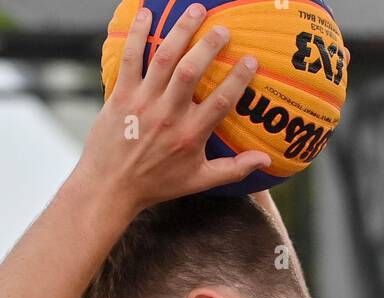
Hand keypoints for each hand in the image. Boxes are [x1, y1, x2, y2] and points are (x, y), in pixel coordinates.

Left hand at [77, 4, 270, 214]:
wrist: (111, 187)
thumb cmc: (158, 185)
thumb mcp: (199, 181)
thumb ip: (233, 170)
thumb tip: (265, 161)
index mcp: (190, 136)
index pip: (221, 101)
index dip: (238, 78)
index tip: (251, 60)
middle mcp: (168, 116)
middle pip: (190, 71)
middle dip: (209, 45)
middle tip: (223, 29)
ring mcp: (143, 103)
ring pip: (164, 58)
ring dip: (180, 31)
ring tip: (196, 11)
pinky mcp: (121, 95)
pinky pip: (130, 58)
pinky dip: (137, 33)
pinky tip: (148, 13)